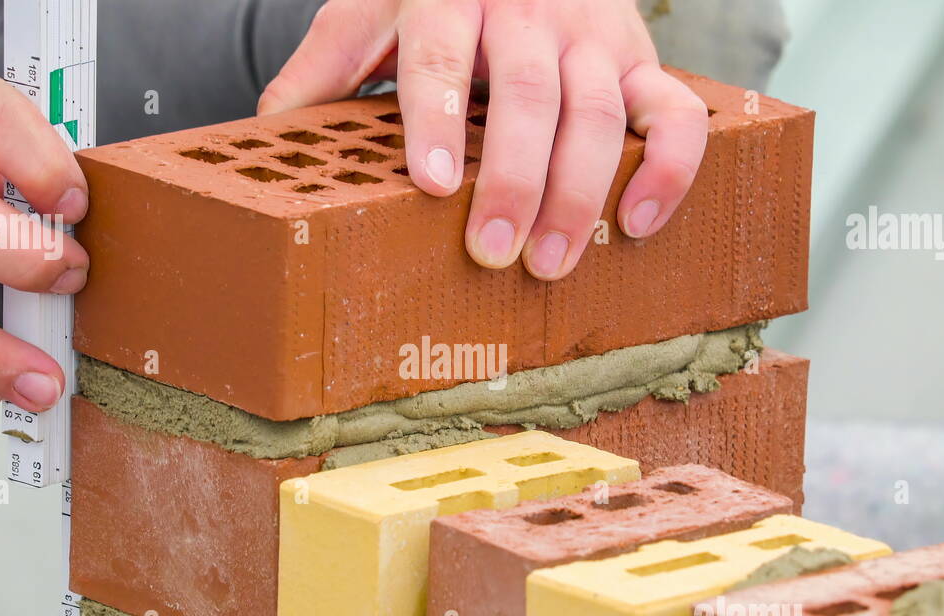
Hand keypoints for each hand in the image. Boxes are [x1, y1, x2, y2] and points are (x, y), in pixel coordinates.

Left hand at [259, 0, 707, 280]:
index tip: (432, 184)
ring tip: (551, 263)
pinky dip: (668, 169)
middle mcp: (530, 8)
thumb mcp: (373, 13)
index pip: (443, 54)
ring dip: (579, 192)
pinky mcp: (642, 60)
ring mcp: (594, 33)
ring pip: (599, 110)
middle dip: (513, 176)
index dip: (438, 117)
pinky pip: (675, 112)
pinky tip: (636, 225)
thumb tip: (268, 137)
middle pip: (528, 93)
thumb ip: (325, 67)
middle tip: (491, 251)